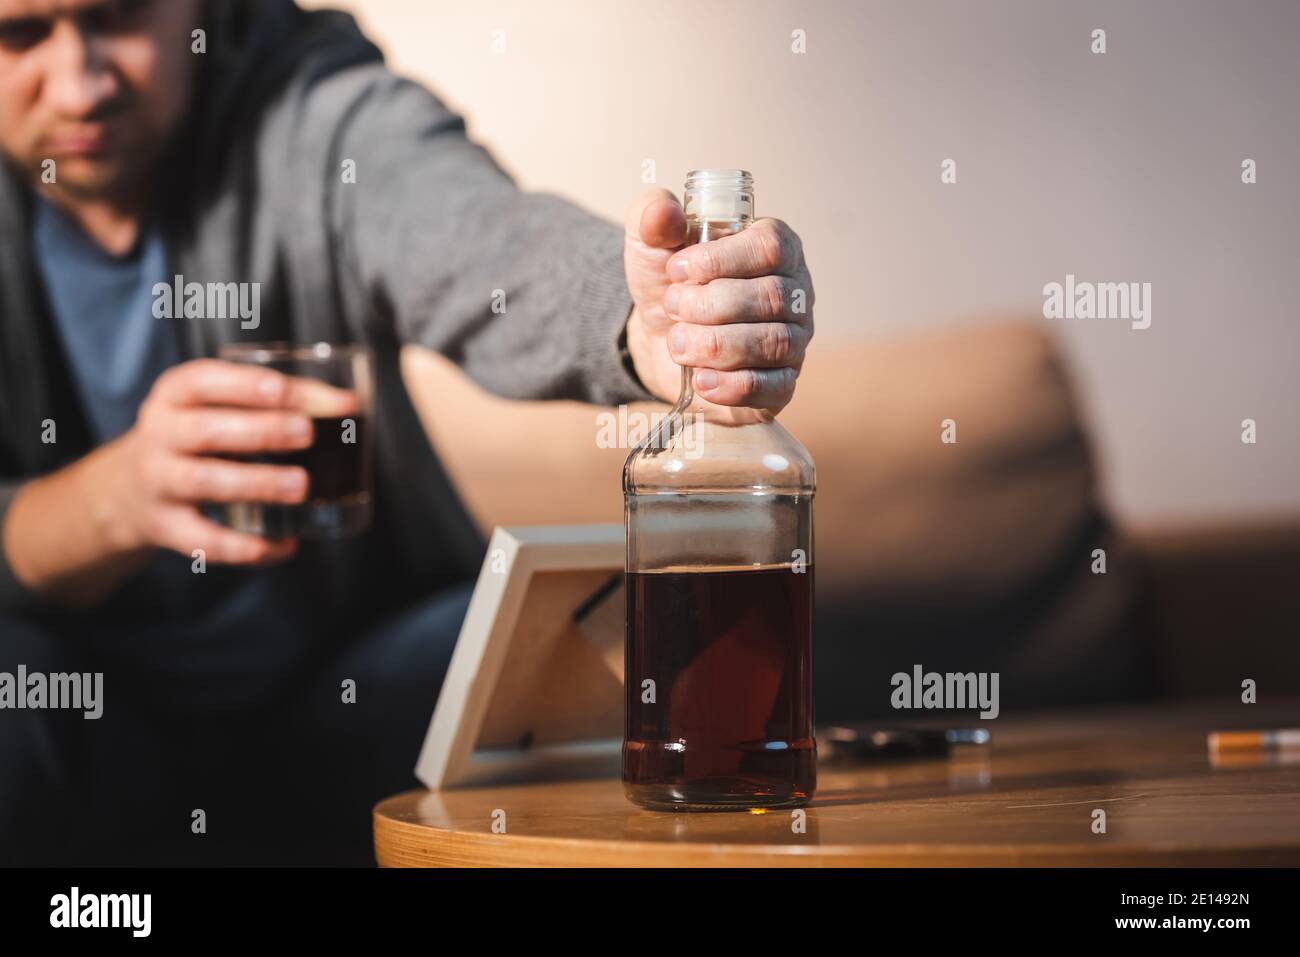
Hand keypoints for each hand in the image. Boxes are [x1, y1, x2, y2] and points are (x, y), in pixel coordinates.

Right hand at [104, 359, 337, 564]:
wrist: (130, 489)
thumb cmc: (200, 435)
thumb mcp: (222, 406)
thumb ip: (281, 400)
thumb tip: (348, 404)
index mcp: (174, 395)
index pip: (202, 382)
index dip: (244, 385)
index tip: (284, 391)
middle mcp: (159, 435)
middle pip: (205, 431)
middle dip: (259, 431)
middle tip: (307, 432)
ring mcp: (159, 483)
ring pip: (204, 482)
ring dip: (256, 483)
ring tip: (301, 485)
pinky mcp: (166, 527)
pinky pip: (205, 541)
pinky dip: (247, 548)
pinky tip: (286, 545)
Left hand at [622, 188, 814, 412]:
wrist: (659, 338)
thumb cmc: (669, 283)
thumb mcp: (652, 243)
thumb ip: (651, 217)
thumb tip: (663, 212)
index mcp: (776, 247)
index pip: (769, 246)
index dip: (719, 260)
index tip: (676, 270)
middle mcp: (795, 293)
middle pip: (770, 297)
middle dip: (709, 305)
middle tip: (672, 307)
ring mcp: (794, 341)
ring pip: (772, 343)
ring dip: (714, 345)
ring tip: (678, 343)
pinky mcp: (782, 384)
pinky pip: (773, 388)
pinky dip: (731, 385)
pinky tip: (700, 379)